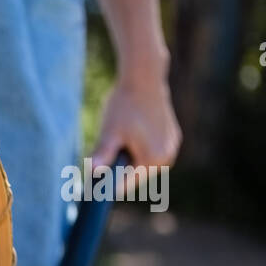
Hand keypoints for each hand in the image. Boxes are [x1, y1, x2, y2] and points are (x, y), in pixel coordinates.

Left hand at [91, 0, 181, 188]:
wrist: (144, 78)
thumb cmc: (124, 106)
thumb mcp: (109, 133)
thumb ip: (102, 155)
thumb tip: (93, 173)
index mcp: (152, 160)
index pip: (124, 186)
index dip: (106, 185)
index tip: (92, 180)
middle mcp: (167, 158)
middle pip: (134, 177)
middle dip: (118, 169)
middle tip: (107, 147)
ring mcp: (172, 148)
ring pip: (142, 166)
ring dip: (129, 159)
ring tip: (121, 137)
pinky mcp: (173, 138)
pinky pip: (151, 153)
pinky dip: (139, 149)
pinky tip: (133, 133)